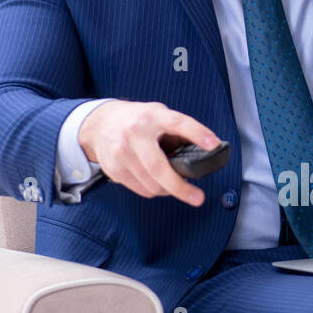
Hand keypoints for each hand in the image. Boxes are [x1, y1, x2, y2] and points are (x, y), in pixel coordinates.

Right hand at [78, 100, 221, 205]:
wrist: (99, 124)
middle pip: (159, 168)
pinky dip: (154, 190)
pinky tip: (157, 182)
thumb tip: (202, 152)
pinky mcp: (114, 169)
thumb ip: (176, 130)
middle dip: (180, 187)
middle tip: (197, 197)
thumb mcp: (157, 114)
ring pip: (151, 185)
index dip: (197, 133)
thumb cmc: (135, 120)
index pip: (177, 123)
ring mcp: (121, 153)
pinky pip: (141, 190)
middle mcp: (134, 134)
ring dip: (168, 190)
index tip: (213, 144)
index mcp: (151, 116)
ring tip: (175, 185)